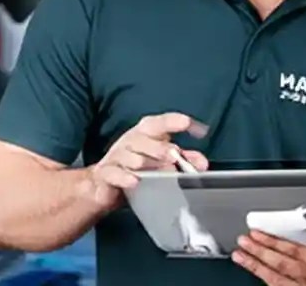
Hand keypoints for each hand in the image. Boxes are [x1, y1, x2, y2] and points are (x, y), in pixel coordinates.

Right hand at [83, 112, 208, 209]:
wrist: (103, 184)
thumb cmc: (136, 167)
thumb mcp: (160, 161)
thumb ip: (182, 160)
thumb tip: (202, 163)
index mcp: (144, 133)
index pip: (158, 123)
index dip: (172, 121)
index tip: (188, 124)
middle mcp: (130, 141)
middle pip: (144, 138)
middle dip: (161, 147)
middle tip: (174, 156)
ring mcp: (116, 156)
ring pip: (132, 157)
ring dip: (147, 164)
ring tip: (162, 172)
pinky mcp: (106, 173)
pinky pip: (115, 173)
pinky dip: (125, 177)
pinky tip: (135, 181)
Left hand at [232, 231, 305, 285]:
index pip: (290, 250)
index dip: (268, 241)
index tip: (254, 233)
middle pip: (278, 266)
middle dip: (256, 254)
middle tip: (240, 244)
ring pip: (278, 283)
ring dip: (258, 269)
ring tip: (242, 259)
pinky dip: (273, 284)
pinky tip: (263, 278)